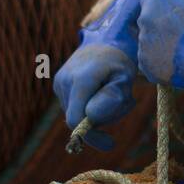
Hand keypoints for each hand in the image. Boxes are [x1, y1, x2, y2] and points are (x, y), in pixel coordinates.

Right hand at [53, 0, 142, 150]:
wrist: (106, 39)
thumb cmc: (120, 60)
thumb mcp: (124, 78)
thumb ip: (111, 97)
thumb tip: (91, 117)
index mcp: (81, 79)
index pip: (76, 120)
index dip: (92, 137)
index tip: (111, 144)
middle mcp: (65, 80)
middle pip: (78, 119)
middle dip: (101, 121)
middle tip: (125, 104)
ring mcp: (59, 82)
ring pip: (75, 114)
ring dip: (97, 113)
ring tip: (116, 93)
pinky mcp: (59, 85)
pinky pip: (74, 106)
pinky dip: (89, 106)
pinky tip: (102, 91)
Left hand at [137, 0, 183, 123]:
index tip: (180, 3)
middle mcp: (143, 20)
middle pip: (148, 13)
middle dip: (162, 16)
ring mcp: (143, 45)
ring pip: (150, 35)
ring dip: (162, 36)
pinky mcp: (147, 65)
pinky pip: (151, 57)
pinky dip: (161, 57)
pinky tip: (180, 58)